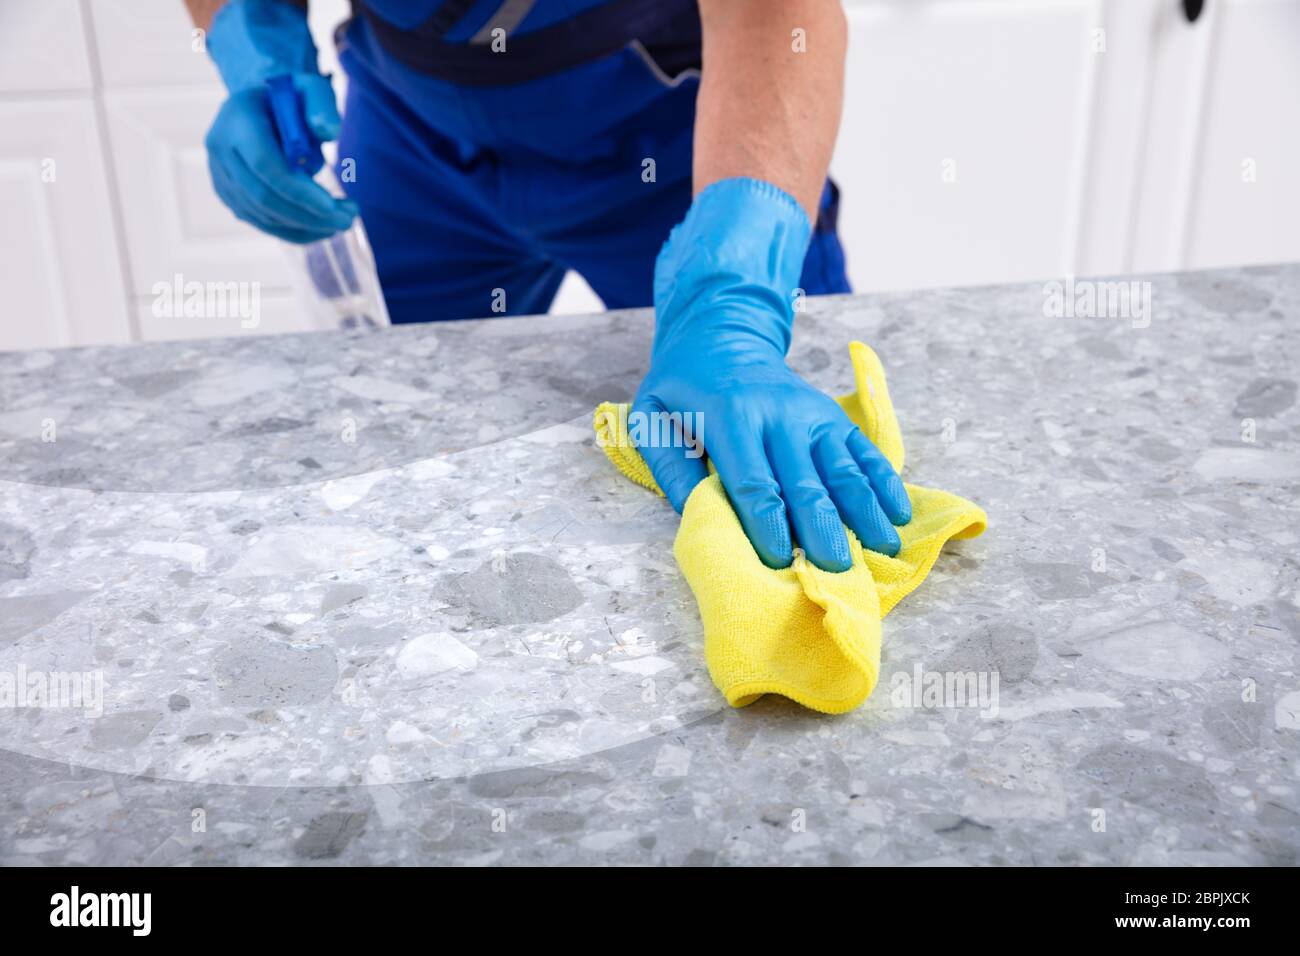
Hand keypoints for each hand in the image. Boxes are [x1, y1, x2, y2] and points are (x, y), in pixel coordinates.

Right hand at [203, 0, 355, 242]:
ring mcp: (220, 175)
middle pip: (263, 196)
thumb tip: (328, 131)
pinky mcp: (228, 195)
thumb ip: (321, 105)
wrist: (262, 108)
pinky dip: (294, 231)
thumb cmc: (292, 100)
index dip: (299, 192)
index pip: (265, 165)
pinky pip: (261, 223)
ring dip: (307, 225)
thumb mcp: (311, 90)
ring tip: (343, 220)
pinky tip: (323, 228)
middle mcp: (220, 148)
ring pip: (262, 215)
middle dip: (308, 214)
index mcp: (237, 118)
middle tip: (348, 219)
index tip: (333, 207)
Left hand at [632, 178, 910, 571]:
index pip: (753, 482)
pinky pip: (864, 452)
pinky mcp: (835, 418)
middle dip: (823, 529)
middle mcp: (780, 415)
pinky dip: (884, 483)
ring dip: (865, 513)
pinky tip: (899, 514)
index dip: (767, 524)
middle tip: (836, 572)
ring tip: (883, 552)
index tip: (778, 562)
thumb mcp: (652, 418)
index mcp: (731, 417)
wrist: (721, 337)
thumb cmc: (682, 391)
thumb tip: (699, 514)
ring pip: (844, 469)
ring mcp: (813, 415)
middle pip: (805, 482)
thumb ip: (669, 466)